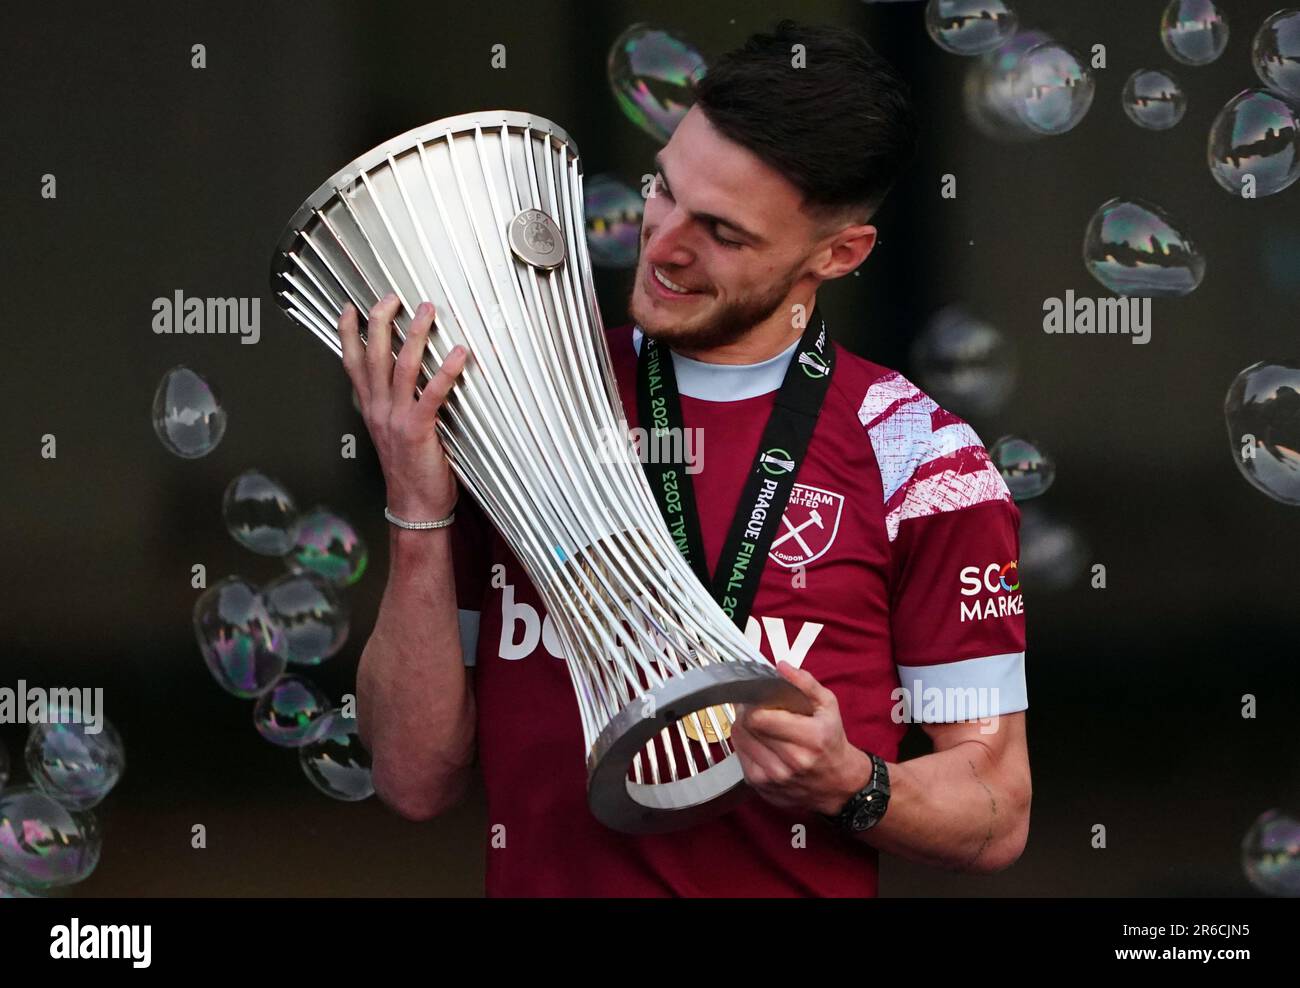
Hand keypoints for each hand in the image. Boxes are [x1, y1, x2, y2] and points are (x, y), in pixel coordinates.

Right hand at [339, 294, 468, 519]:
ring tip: (427, 312)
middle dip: (380, 322)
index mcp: (371, 409)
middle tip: (392, 297)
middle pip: (373, 356)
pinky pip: (431, 393)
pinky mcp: (418, 429)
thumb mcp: (393, 434)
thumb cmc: (411, 473)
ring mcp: (396, 418)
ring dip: (414, 336)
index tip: (351, 308)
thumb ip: (396, 408)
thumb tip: (410, 384)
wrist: (413, 507)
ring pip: (400, 367)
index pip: (352, 364)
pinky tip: (459, 353)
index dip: (348, 334)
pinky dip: (446, 371)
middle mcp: (379, 410)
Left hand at [730, 661, 870, 815]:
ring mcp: (775, 778)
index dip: (754, 703)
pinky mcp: (762, 788)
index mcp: (810, 738)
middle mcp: (792, 761)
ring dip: (746, 729)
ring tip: (761, 725)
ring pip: (739, 742)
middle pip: (746, 728)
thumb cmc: (831, 741)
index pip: (759, 718)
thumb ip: (805, 683)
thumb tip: (781, 666)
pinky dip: (746, 746)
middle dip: (748, 713)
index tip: (759, 698)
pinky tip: (760, 743)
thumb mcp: (828, 706)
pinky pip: (740, 758)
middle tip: (759, 709)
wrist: (838, 783)